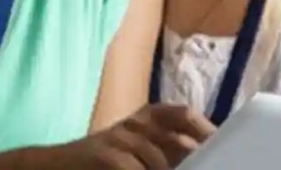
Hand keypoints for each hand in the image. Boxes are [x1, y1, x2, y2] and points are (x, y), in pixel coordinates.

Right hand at [57, 104, 214, 168]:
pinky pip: (136, 169)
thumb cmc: (105, 161)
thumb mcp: (139, 149)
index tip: (224, 145)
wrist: (55, 166)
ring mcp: (121, 137)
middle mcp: (137, 121)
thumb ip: (169, 150)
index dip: (205, 130)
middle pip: (177, 139)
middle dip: (194, 158)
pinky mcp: (106, 155)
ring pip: (159, 162)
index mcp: (149, 116)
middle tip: (210, 165)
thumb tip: (205, 157)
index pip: (185, 115)